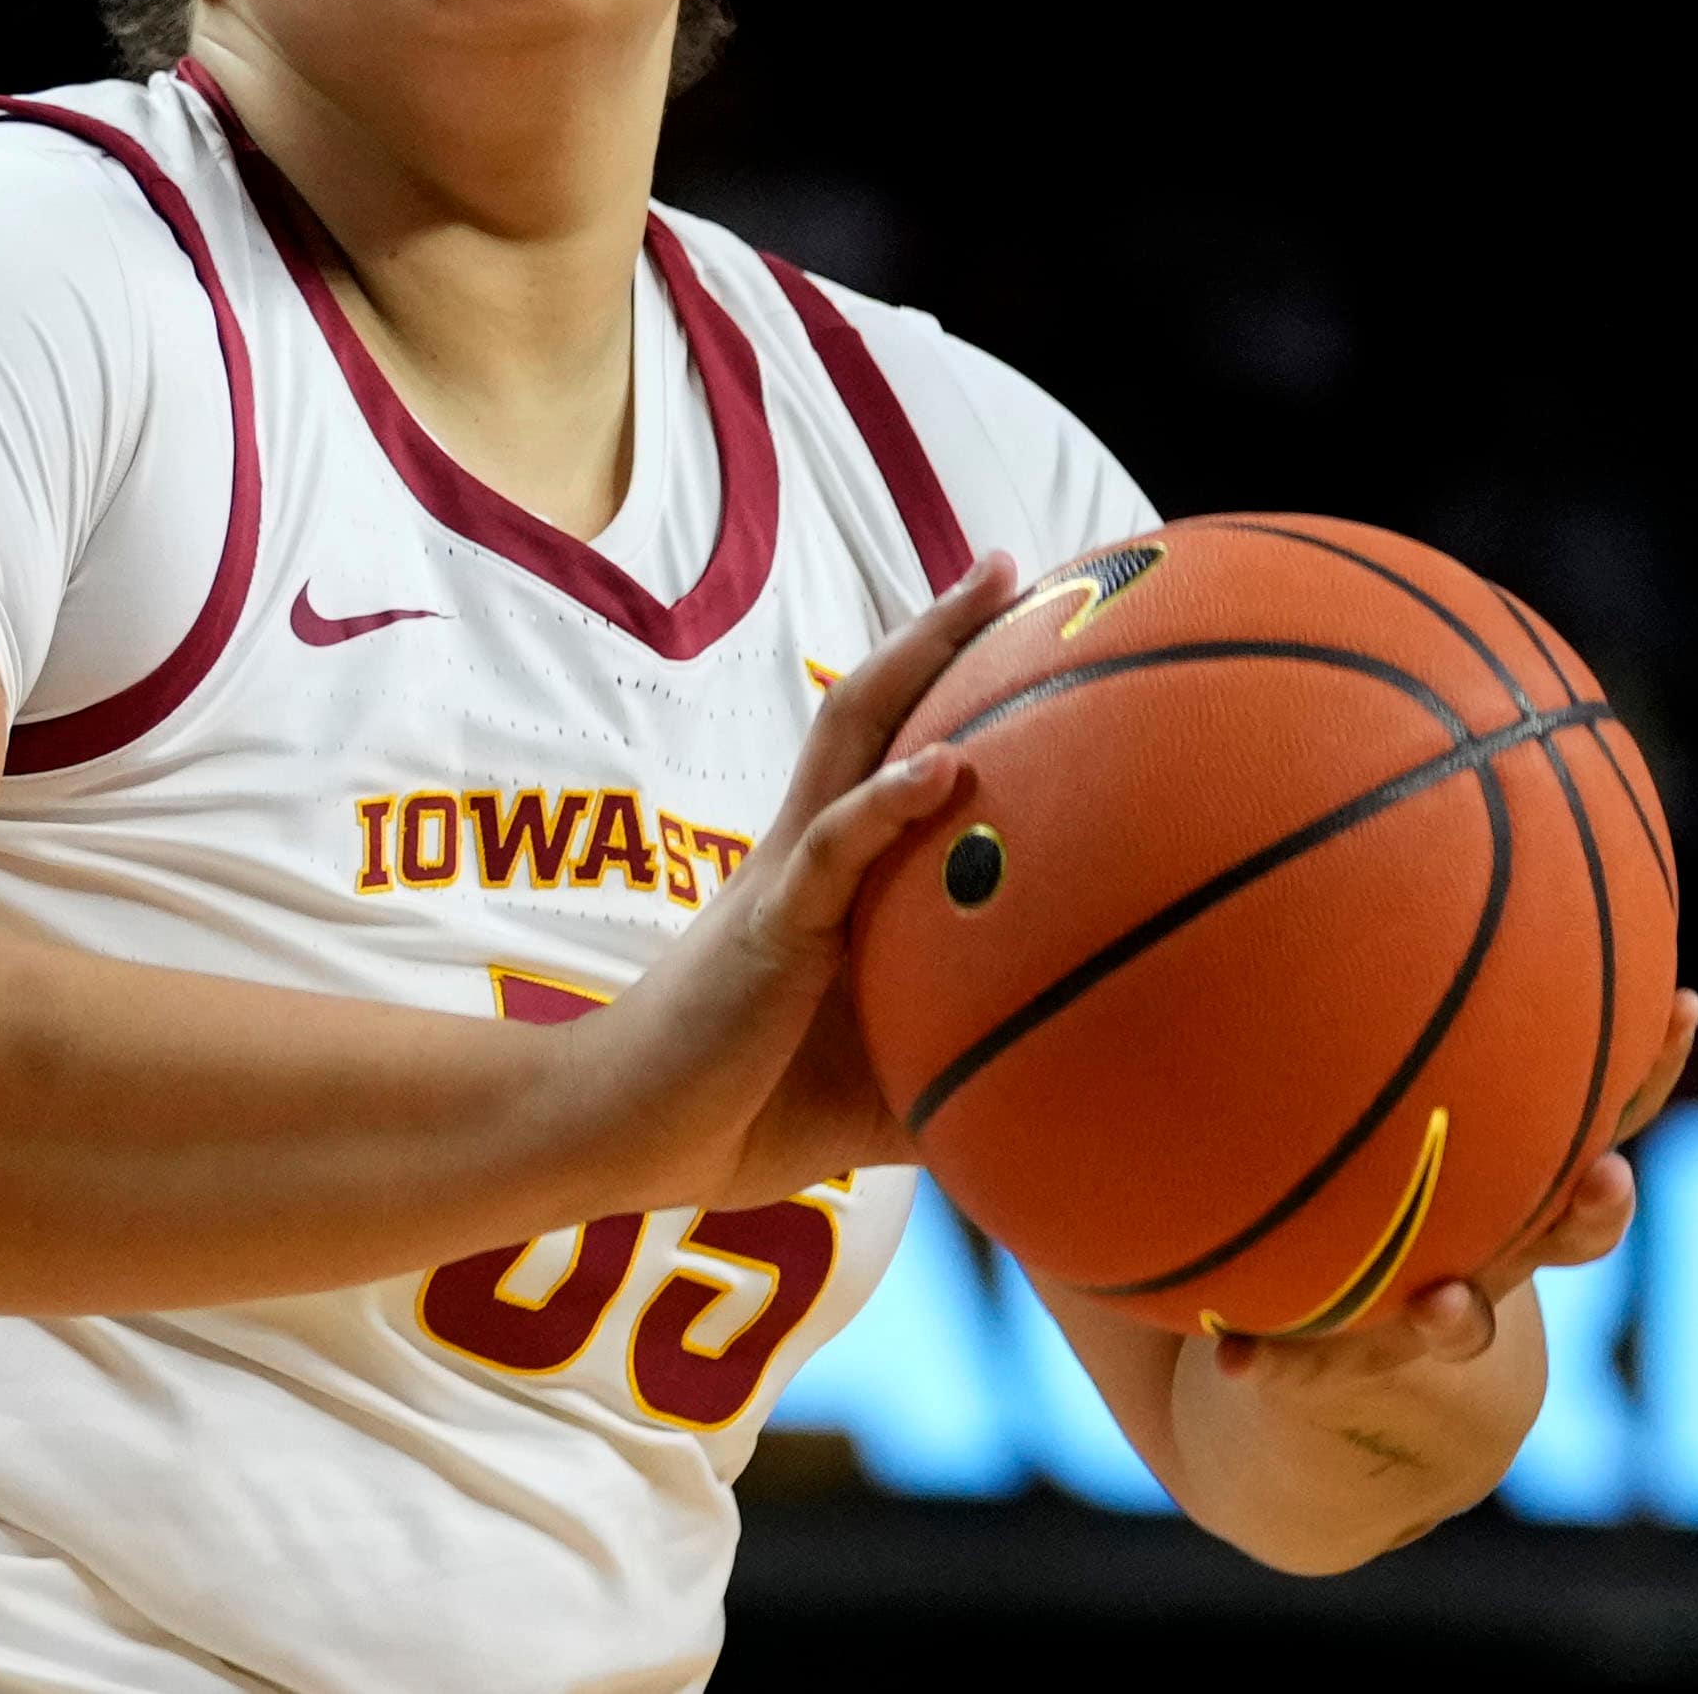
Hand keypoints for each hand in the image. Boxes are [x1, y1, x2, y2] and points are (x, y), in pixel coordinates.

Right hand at [582, 551, 1019, 1212]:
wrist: (627, 1133)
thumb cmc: (745, 1106)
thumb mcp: (884, 1079)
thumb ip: (960, 1059)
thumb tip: (1070, 1086)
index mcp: (828, 874)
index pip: (887, 749)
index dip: (941, 684)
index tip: (1018, 628)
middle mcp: (807, 848)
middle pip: (872, 704)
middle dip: (939, 630)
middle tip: (1009, 564)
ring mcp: (787, 876)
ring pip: (851, 736)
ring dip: (920, 658)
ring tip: (990, 593)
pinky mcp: (772, 923)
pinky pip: (833, 849)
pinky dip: (888, 803)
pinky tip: (946, 767)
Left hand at [1213, 986, 1697, 1386]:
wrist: (1311, 1357)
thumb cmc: (1337, 1164)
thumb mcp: (1345, 1062)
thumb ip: (1339, 959)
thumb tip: (1329, 786)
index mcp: (1509, 1156)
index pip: (1601, 1102)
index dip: (1649, 1058)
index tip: (1678, 1001)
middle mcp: (1488, 1240)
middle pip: (1573, 1228)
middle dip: (1595, 1204)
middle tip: (1604, 1177)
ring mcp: (1422, 1314)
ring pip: (1464, 1323)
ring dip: (1457, 1313)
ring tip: (1437, 1303)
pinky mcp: (1339, 1370)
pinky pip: (1307, 1372)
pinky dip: (1272, 1362)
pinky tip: (1231, 1356)